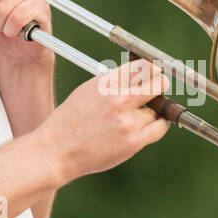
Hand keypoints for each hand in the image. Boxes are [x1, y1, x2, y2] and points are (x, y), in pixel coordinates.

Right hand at [39, 59, 171, 181]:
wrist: (57, 150)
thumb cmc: (70, 121)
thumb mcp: (88, 90)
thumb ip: (113, 82)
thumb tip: (138, 74)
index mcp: (107, 83)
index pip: (145, 66)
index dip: (153, 69)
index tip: (155, 72)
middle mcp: (119, 100)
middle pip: (159, 84)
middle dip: (160, 85)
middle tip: (158, 88)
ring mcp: (128, 122)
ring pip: (157, 109)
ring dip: (152, 111)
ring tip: (137, 115)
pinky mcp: (133, 142)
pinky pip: (159, 128)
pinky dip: (158, 125)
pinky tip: (150, 125)